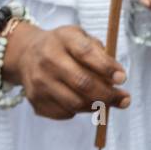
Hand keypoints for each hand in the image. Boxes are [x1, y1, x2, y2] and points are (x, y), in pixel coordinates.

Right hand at [1, 24, 130, 120]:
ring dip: (96, 105)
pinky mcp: (35, 100)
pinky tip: (82, 101)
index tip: (122, 78)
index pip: (86, 53)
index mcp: (63, 38)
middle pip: (82, 83)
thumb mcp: (79, 37)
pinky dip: (79, 110)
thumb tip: (117, 78)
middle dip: (108, 94)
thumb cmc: (62, 46)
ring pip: (75, 103)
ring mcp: (39, 81)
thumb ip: (99, 53)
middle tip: (124, 99)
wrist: (26, 55)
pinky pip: (65, 113)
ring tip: (106, 101)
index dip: (107, 67)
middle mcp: (48, 59)